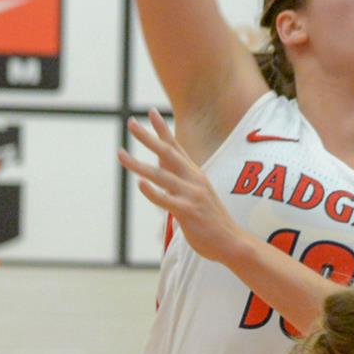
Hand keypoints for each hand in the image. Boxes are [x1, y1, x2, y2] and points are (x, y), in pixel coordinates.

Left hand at [120, 110, 242, 264]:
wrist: (231, 242)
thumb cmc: (211, 220)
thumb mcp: (196, 194)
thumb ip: (179, 181)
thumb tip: (159, 171)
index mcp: (195, 174)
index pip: (176, 147)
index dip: (162, 129)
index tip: (150, 111)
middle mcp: (193, 180)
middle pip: (167, 153)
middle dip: (148, 137)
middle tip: (131, 123)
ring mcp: (191, 195)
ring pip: (161, 175)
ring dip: (138, 164)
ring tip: (121, 154)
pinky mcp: (188, 212)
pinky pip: (166, 199)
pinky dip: (153, 192)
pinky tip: (140, 184)